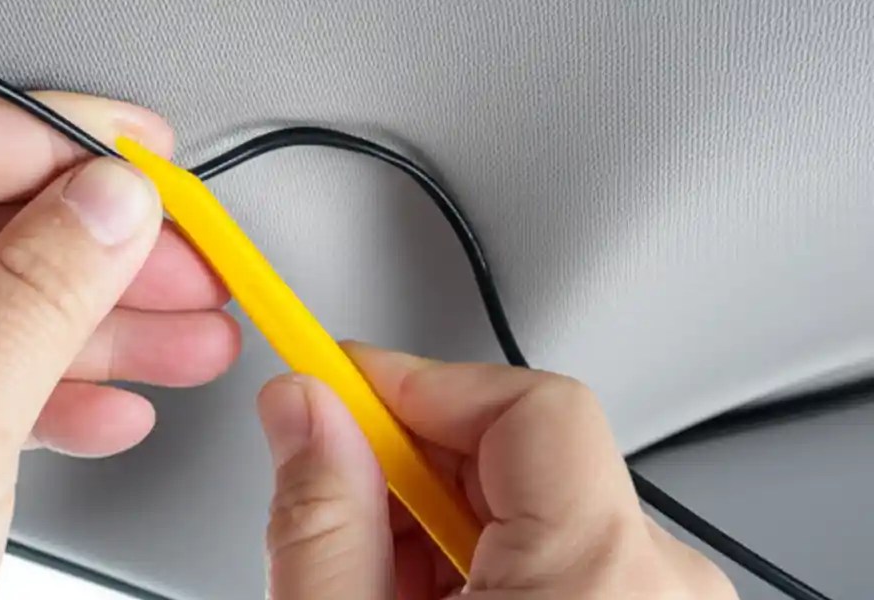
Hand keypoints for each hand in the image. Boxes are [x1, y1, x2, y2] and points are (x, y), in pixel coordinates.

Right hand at [257, 343, 737, 598]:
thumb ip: (320, 522)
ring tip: (375, 582)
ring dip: (436, 520)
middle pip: (518, 448)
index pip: (522, 402)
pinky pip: (555, 549)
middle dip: (406, 460)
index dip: (415, 381)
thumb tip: (300, 412)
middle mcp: (656, 586)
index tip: (333, 378)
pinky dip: (477, 560)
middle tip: (329, 489)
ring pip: (530, 500)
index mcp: (600, 577)